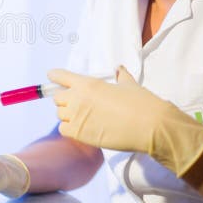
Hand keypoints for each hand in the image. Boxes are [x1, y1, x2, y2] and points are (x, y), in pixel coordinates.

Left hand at [49, 66, 202, 175]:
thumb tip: (119, 69)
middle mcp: (78, 98)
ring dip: (67, 115)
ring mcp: (77, 116)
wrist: (150, 125)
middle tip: (77, 104)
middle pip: (57, 98)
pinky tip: (82, 129)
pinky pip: (64, 129)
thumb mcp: (129, 84)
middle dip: (65, 100)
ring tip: (83, 118)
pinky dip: (69, 129)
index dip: (55, 77)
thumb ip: (120, 76)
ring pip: (59, 114)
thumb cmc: (141, 103)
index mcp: (88, 83)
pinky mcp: (79, 133)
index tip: (52, 77)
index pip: (60, 76)